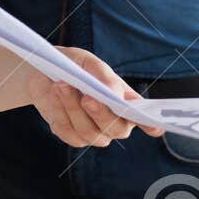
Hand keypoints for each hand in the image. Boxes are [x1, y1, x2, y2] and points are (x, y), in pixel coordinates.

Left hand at [28, 46, 163, 147]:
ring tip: (61, 85)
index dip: (150, 125)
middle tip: (87, 97)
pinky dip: (59, 112)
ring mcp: (95, 133)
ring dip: (73, 108)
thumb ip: (103, 76)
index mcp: (127, 104)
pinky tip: (54, 95)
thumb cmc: (74, 66)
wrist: (44, 72)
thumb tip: (114, 93)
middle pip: (116, 129)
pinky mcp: (72, 136)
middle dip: (101, 113)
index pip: (145, 119)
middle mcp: (116, 124)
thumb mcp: (88, 62)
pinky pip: (68, 132)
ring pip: (90, 132)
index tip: (154, 127)